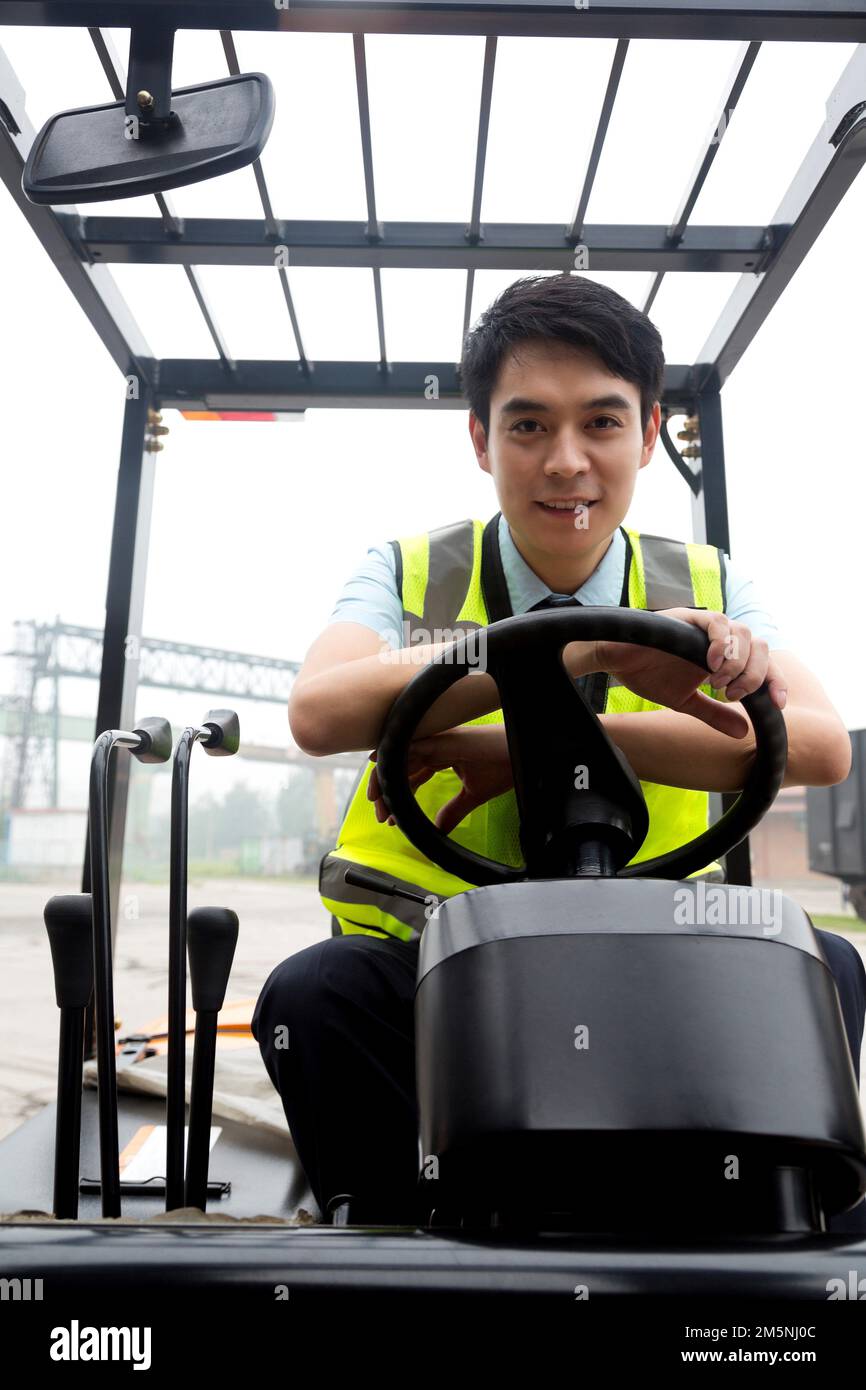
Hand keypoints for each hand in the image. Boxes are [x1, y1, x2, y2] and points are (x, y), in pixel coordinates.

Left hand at [367, 725, 513, 832]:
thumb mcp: (475, 795)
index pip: (412, 771)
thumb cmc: (506, 766)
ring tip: (378, 801)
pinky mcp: (446, 738)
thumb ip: (455, 810)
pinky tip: (383, 766)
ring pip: (403, 754)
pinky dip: (397, 756)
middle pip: (402, 763)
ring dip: (387, 777)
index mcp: (444, 753)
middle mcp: (438, 743)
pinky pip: (414, 746)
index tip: (392, 817)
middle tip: (381, 815)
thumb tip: (440, 828)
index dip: (400, 793)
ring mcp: (440, 738)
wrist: (526, 755)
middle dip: (387, 789)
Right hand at [595, 608, 787, 737]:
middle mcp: (721, 638)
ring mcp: (707, 626)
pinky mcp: (690, 617)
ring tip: (718, 684)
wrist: (618, 661)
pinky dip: (722, 644)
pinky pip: (718, 622)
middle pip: (761, 647)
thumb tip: (743, 733)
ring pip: (744, 634)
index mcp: (726, 656)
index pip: (763, 664)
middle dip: (755, 676)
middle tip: (733, 696)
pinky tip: (712, 665)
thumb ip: (715, 714)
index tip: (777, 704)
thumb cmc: (649, 674)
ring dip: (738, 664)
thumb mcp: (688, 702)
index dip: (775, 681)